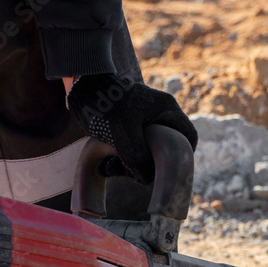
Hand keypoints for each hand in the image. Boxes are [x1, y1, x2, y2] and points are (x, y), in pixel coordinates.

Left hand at [67, 74, 197, 183]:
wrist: (79, 88)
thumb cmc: (105, 105)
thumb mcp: (123, 134)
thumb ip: (138, 158)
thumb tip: (147, 178)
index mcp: (166, 110)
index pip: (188, 136)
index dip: (185, 156)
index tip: (172, 171)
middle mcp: (158, 115)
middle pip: (165, 148)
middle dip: (148, 166)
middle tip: (132, 174)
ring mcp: (142, 122)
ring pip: (145, 152)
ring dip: (129, 166)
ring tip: (110, 168)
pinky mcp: (126, 128)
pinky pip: (129, 150)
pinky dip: (118, 160)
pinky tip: (103, 165)